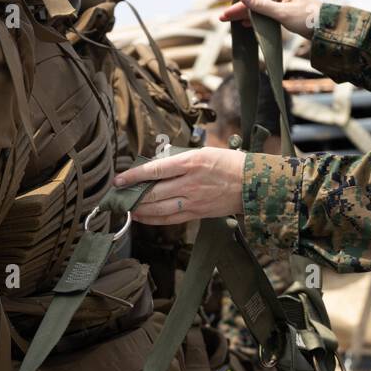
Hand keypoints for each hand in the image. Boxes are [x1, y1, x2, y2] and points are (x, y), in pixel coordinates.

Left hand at [112, 148, 245, 225]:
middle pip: (153, 193)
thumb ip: (180, 159)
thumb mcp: (204, 152)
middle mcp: (190, 183)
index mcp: (191, 162)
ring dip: (140, 210)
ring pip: (159, 208)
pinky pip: (170, 218)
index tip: (119, 180)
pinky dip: (153, 219)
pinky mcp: (197, 213)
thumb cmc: (229, 164)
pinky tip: (142, 217)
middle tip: (118, 197)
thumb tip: (157, 166)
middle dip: (132, 196)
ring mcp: (193, 200)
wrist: (253, 184)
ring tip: (127, 208)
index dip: (134, 176)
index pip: (155, 169)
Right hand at [220, 0, 322, 39]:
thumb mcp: (283, 13)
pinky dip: (257, 21)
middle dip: (240, 11)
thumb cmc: (309, 19)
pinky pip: (268, 16)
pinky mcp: (287, 14)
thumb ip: (262, 6)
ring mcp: (285, 3)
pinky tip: (247, 25)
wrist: (327, 31)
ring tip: (231, 22)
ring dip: (247, 16)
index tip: (227, 13)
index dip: (241, 5)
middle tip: (222, 18)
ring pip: (261, 9)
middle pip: (257, 2)